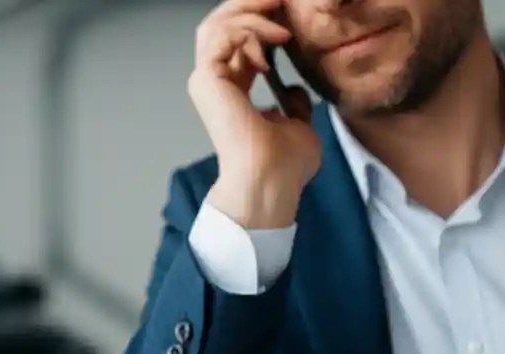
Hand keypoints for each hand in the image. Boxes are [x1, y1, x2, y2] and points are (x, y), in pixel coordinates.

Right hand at [189, 0, 320, 228]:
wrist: (272, 183)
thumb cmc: (284, 167)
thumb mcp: (297, 125)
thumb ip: (293, 104)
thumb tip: (295, 90)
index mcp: (231, 92)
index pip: (238, 40)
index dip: (263, 21)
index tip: (292, 14)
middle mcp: (214, 83)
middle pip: (222, 24)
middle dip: (253, 5)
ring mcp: (207, 80)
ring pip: (217, 23)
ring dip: (251, 10)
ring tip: (281, 12)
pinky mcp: (207, 79)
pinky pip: (222, 34)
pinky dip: (249, 27)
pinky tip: (276, 38)